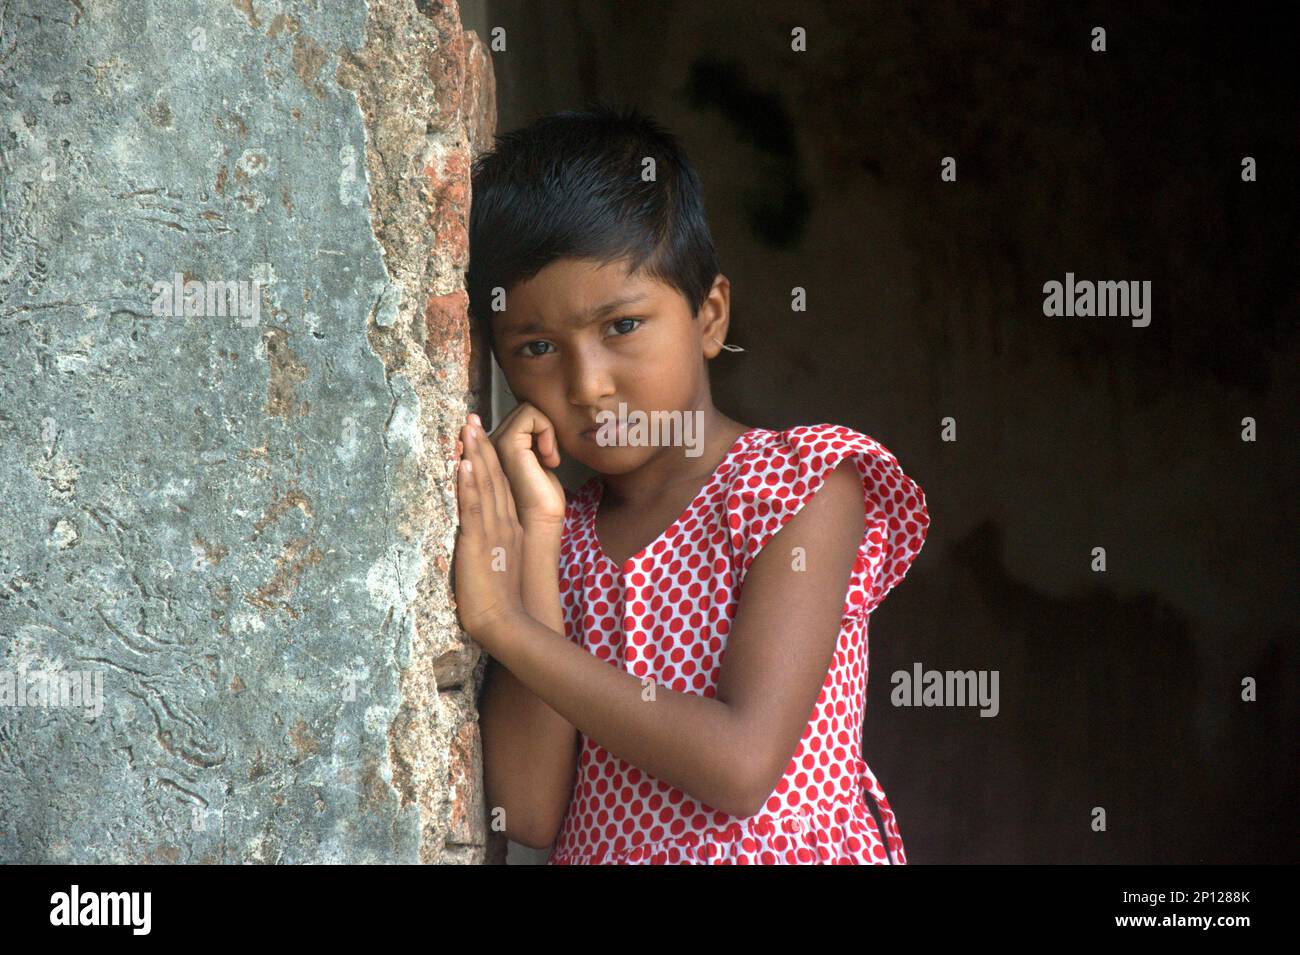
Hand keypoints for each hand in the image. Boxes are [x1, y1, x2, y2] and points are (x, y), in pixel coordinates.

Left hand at [452, 413, 525, 644]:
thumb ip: (494, 547)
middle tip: (472, 418)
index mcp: (510, 529)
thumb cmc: (502, 604)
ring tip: (468, 428)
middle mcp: (504, 524)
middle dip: (483, 446)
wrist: (507, 623)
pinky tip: (464, 465)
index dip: (490, 460)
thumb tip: (482, 538)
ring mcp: (493, 531)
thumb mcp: (500, 566)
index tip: (481, 436)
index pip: (500, 486)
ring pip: (486, 486)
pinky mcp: (478, 542)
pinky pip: (474, 508)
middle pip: (494, 477)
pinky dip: (469, 485)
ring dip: (476, 455)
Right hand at [481, 402, 565, 529]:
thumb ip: (530, 444)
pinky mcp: (507, 444)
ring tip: (550, 459)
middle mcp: (491, 443)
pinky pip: (529, 415)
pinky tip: (550, 459)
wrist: (541, 521)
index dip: (540, 429)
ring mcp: (496, 443)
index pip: (519, 418)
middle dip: (545, 428)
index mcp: (496, 448)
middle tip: (550, 457)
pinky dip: (548, 430)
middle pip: (523, 411)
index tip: (549, 457)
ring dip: (547, 430)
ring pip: (526, 410)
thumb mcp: (535, 463)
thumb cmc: (541, 498)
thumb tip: (539, 426)